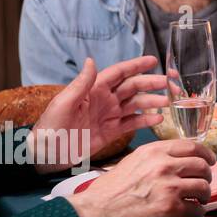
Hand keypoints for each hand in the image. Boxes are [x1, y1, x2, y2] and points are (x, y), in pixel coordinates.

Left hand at [32, 56, 168, 172]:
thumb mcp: (63, 104)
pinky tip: (158, 119)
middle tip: (170, 83)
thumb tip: (91, 60)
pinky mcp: (111, 132)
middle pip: (133, 87)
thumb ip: (81, 83)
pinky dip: (146, 120)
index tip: (154, 60)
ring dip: (152, 101)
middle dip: (152, 83)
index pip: (119, 73)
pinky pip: (132, 123)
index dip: (136, 66)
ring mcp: (108, 116)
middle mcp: (104, 100)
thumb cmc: (50, 129)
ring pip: (136, 104)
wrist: (46, 156)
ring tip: (168, 102)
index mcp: (93, 90)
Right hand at [67, 139, 216, 216]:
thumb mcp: (132, 161)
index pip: (193, 146)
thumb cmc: (110, 190)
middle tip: (203, 184)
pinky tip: (190, 214)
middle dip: (206, 176)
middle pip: (202, 166)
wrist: (94, 212)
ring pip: (203, 187)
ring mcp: (168, 187)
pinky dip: (197, 213)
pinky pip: (196, 209)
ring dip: (204, 196)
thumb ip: (157, 157)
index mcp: (154, 151)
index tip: (210, 161)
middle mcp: (164, 165)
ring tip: (197, 200)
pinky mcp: (169, 208)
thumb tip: (180, 159)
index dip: (206, 154)